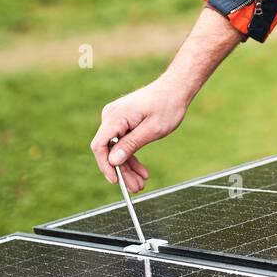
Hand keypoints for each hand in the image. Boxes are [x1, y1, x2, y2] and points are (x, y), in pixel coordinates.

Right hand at [91, 76, 191, 191]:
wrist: (176, 88)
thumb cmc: (167, 105)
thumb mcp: (152, 129)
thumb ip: (131, 145)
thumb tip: (113, 161)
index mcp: (115, 117)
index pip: (100, 146)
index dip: (105, 166)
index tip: (116, 181)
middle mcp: (111, 116)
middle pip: (109, 150)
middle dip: (122, 171)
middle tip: (136, 188)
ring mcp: (116, 119)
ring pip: (117, 149)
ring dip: (128, 167)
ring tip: (140, 184)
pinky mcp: (123, 122)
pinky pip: (123, 142)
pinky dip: (131, 156)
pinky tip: (142, 171)